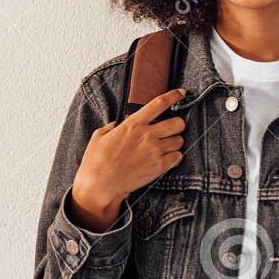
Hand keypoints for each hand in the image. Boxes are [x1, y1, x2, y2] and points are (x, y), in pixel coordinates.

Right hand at [68, 88, 186, 229]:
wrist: (100, 185)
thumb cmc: (96, 162)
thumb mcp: (99, 136)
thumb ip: (112, 126)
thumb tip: (119, 124)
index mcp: (133, 123)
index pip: (159, 103)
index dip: (174, 96)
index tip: (181, 93)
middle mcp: (147, 135)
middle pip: (178, 122)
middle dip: (177, 124)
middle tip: (171, 129)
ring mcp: (155, 151)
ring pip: (180, 140)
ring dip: (175, 142)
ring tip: (165, 146)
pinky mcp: (159, 167)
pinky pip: (178, 157)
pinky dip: (174, 157)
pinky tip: (165, 158)